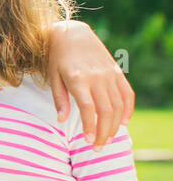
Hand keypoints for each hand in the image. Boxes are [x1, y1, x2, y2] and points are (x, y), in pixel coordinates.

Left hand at [46, 20, 133, 148]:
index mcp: (78, 79)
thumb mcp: (52, 76)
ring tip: (106, 139)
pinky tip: (122, 123)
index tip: (86, 141)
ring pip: (118, 105)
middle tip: (96, 147)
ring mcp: (109, 74)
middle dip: (102, 132)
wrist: (73, 33)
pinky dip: (128, 110)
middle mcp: (96, 77)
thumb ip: (59, 99)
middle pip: (106, 110)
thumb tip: (61, 120)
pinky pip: (127, 94)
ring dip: (114, 125)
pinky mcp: (117, 72)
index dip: (89, 127)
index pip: (88, 108)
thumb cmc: (57, 57)